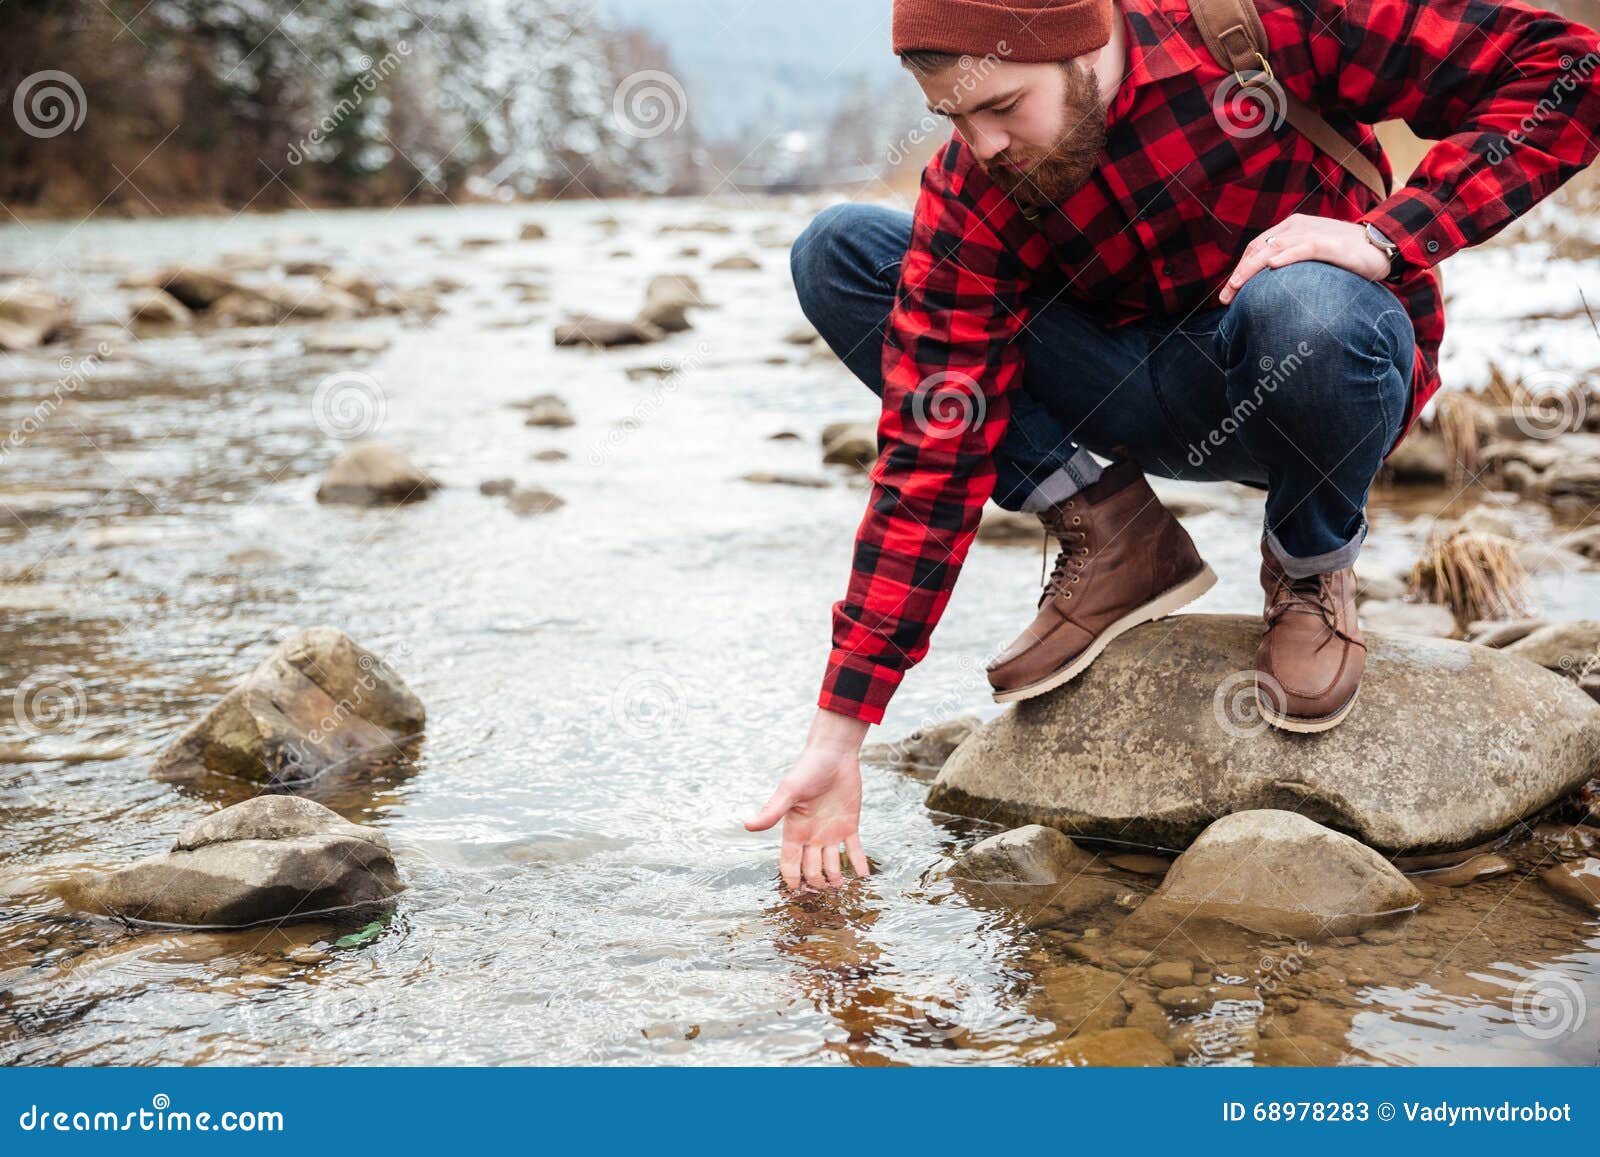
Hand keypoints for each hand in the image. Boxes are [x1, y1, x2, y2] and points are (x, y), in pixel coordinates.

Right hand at [745, 708, 870, 890]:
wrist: (834, 754)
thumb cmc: (808, 770)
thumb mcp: (789, 792)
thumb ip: (771, 811)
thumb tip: (747, 825)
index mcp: (794, 830)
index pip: (789, 862)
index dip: (791, 877)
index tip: (795, 891)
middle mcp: (811, 835)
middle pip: (811, 867)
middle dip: (815, 880)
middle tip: (822, 890)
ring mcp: (831, 832)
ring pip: (832, 863)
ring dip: (835, 876)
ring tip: (839, 884)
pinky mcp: (849, 825)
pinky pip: (854, 849)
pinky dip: (859, 862)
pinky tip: (864, 874)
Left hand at [1218, 214, 1389, 304]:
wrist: (1380, 246)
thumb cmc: (1344, 256)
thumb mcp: (1310, 256)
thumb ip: (1289, 262)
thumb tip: (1267, 284)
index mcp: (1291, 228)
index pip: (1256, 248)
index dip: (1239, 269)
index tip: (1228, 293)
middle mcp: (1297, 227)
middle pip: (1259, 249)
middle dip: (1239, 274)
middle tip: (1226, 298)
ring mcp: (1313, 233)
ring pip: (1274, 248)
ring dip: (1252, 268)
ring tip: (1237, 286)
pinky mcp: (1329, 243)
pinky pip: (1303, 248)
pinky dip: (1286, 256)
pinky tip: (1271, 267)